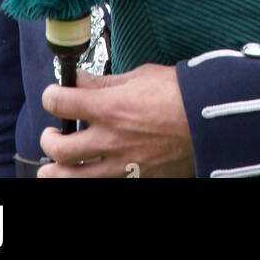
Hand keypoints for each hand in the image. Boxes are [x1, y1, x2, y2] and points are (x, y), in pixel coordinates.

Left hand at [39, 65, 193, 177]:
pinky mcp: (136, 179)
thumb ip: (105, 83)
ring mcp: (122, 165)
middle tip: (52, 134)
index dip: (51, 96)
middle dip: (49, 139)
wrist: (210, 121)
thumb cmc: (179, 93)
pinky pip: (103, 183)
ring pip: (72, 178)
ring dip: (56, 172)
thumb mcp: (140, 76)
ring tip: (53, 166)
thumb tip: (81, 80)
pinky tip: (90, 171)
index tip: (53, 95)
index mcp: (110, 108)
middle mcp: (111, 140)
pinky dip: (91, 178)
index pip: (61, 103)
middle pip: (59, 149)